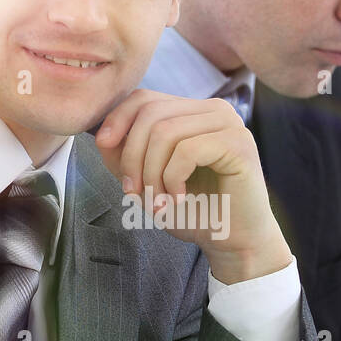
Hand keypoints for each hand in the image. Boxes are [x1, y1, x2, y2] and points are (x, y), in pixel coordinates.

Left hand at [95, 90, 292, 282]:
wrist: (233, 242)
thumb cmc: (195, 211)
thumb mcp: (148, 180)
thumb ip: (125, 155)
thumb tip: (102, 135)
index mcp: (193, 111)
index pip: (144, 98)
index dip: (118, 120)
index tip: (104, 148)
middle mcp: (214, 109)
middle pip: (151, 114)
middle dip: (132, 156)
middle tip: (134, 193)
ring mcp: (229, 123)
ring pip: (165, 133)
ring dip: (152, 174)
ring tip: (157, 203)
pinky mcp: (238, 143)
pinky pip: (187, 151)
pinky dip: (173, 179)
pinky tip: (179, 199)